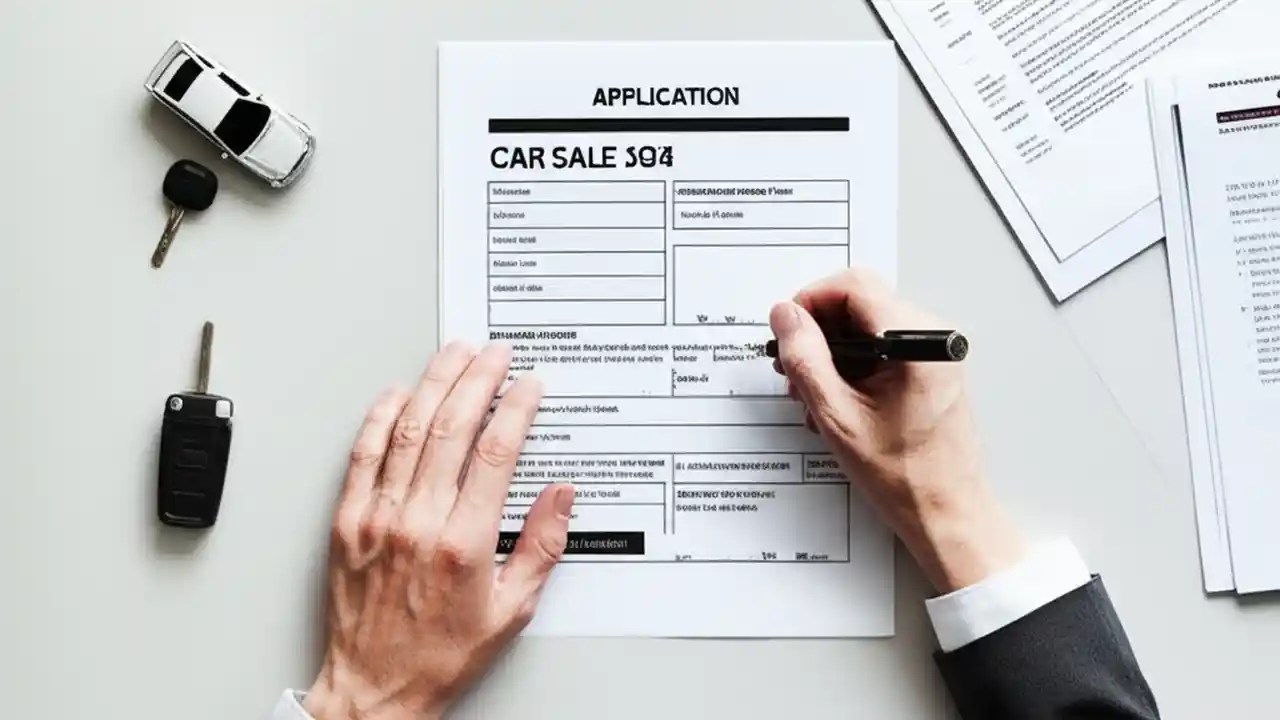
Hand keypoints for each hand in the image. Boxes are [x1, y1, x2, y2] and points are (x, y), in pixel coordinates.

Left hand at [304, 342, 573, 719]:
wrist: (374, 689)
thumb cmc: (440, 656)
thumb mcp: (511, 611)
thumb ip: (540, 547)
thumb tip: (561, 496)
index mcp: (462, 543)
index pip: (494, 453)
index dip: (515, 409)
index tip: (529, 387)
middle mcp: (417, 523)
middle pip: (450, 429)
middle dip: (478, 380)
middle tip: (495, 354)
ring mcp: (377, 518)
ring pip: (407, 431)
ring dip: (433, 384)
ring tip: (454, 355)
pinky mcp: (347, 523)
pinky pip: (363, 456)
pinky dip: (380, 418)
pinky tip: (395, 394)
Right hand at [770, 269, 1025, 592]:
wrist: (946, 512)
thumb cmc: (905, 477)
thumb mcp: (838, 416)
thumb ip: (806, 359)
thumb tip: (785, 317)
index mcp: (916, 343)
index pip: (854, 286)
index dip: (811, 300)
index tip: (787, 327)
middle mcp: (932, 338)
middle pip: (859, 302)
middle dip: (817, 332)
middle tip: (792, 367)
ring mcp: (934, 351)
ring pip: (866, 324)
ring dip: (831, 353)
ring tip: (811, 393)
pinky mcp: (929, 367)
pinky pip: (880, 346)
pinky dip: (851, 365)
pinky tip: (836, 400)